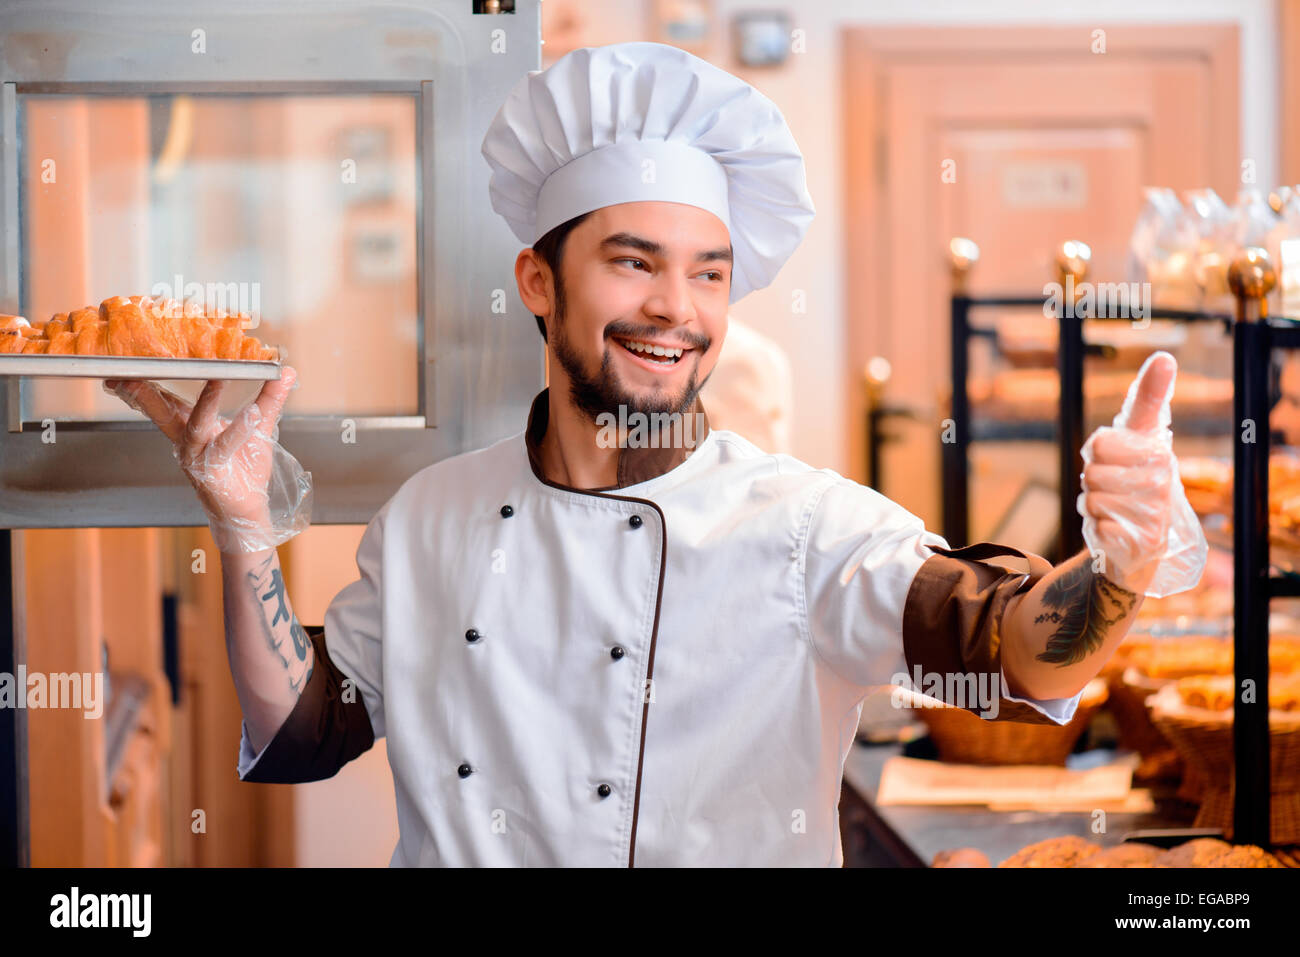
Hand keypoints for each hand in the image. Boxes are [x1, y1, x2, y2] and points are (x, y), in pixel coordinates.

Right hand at [104, 367, 300, 550]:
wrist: (247, 509)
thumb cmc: (245, 469)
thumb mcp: (259, 428)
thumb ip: (270, 399)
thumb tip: (287, 371)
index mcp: (189, 428)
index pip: (165, 400)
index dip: (145, 383)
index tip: (129, 365)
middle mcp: (186, 440)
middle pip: (162, 411)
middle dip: (145, 391)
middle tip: (136, 371)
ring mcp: (196, 456)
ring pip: (195, 424)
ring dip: (207, 401)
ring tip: (218, 378)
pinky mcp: (210, 472)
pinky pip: (222, 447)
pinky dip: (238, 430)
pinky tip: (251, 414)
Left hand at [1078, 352, 1177, 592]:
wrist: (1142, 537)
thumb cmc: (1134, 476)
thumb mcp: (1140, 435)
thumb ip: (1148, 397)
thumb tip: (1166, 357)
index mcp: (1158, 450)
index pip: (1101, 442)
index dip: (1098, 450)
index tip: (1110, 452)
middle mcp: (1162, 480)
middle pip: (1091, 472)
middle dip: (1093, 479)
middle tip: (1111, 485)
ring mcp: (1154, 512)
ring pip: (1091, 500)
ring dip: (1093, 504)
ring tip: (1114, 506)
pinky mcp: (1142, 540)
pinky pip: (1098, 527)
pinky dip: (1098, 528)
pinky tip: (1115, 528)